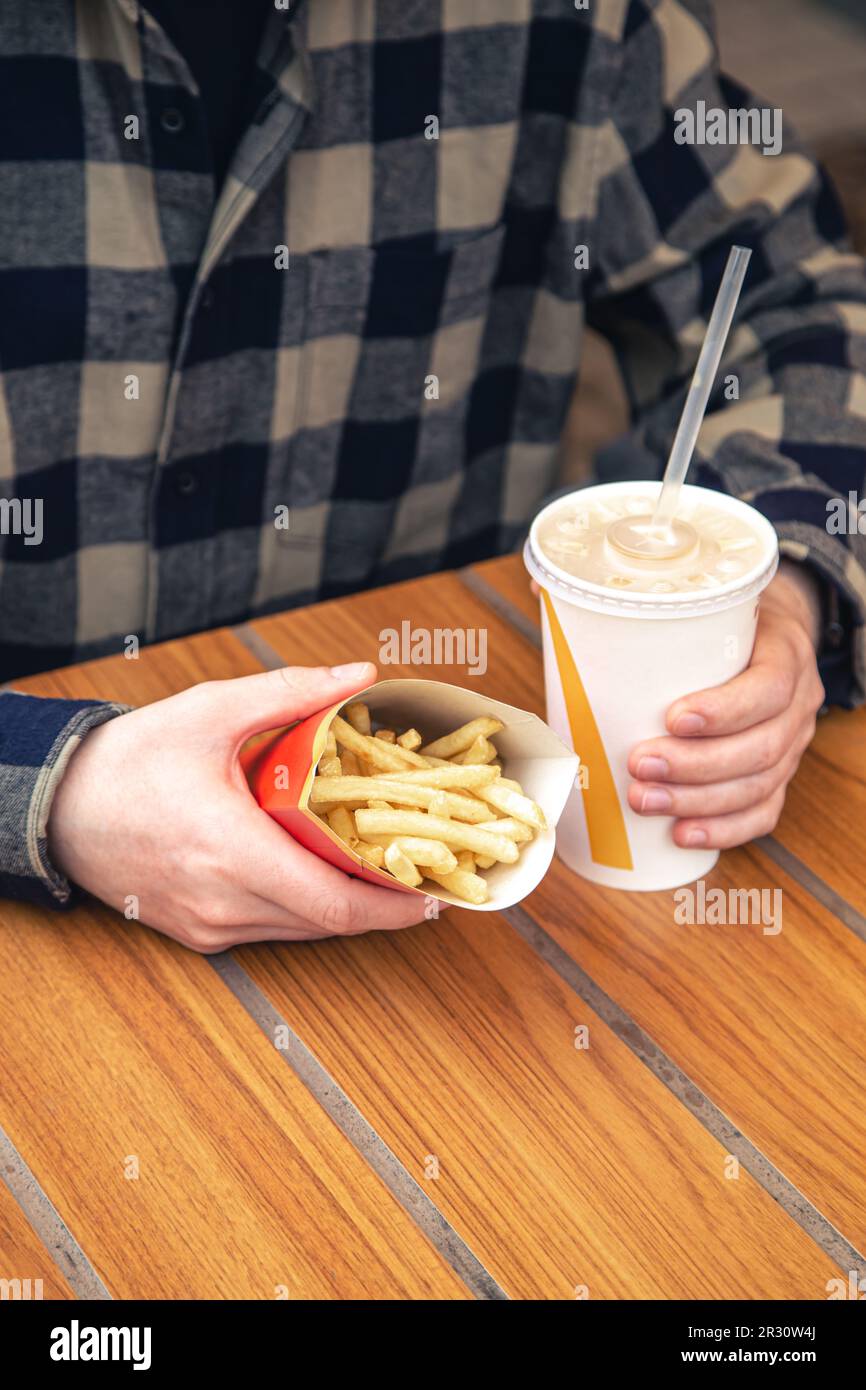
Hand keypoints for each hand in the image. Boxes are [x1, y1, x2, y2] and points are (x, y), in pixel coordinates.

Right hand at [47, 662, 429, 950]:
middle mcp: (222, 901)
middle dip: (382, 905)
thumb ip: (291, 693)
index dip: (393, 906)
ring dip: (345, 908)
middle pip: (328, 923)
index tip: (434, 896)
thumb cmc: (131, 759)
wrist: (60, 807)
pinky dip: (305, 909)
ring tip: (385, 876)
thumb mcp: (210, 711)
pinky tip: (324, 877)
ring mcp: (209, 925)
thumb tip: (358, 675)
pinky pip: (271, 930)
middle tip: (424, 879)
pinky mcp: (198, 934)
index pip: (333, 903)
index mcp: (231, 850)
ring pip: (302, 931)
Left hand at [628, 562, 825, 848]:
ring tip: (644, 801)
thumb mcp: (696, 593)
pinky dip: (724, 829)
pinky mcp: (779, 773)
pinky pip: (763, 811)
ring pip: (760, 785)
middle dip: (696, 766)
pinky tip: (683, 835)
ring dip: (699, 801)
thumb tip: (547, 585)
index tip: (672, 717)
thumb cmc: (722, 615)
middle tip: (638, 766)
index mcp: (782, 650)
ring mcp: (792, 743)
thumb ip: (629, 589)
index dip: (725, 709)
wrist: (772, 629)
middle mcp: (797, 702)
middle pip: (762, 747)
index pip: (769, 686)